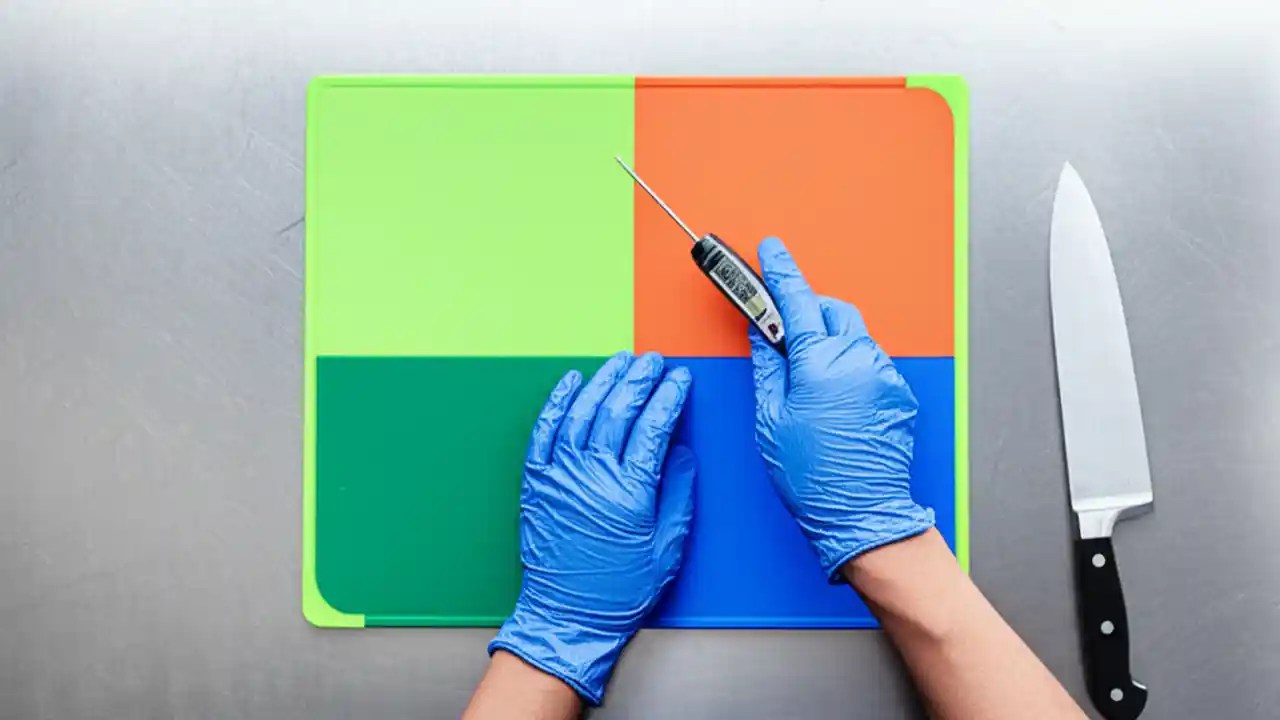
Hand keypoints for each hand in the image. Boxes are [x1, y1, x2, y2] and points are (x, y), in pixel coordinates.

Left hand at [488, 351, 694, 705]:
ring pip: (581, 412)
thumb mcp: (667, 549)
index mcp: (629, 492)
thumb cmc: (618, 589)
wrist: (567, 616)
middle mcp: (592, 476)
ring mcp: (559, 475)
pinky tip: (572, 382)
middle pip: (617, 410)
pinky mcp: (537, 482)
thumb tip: (679, 454)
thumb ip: (676, 496)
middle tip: (653, 361)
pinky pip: (545, 431)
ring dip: (603, 381)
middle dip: (639, 379)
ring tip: (620, 361)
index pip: (652, 427)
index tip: (679, 380)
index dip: (668, 398)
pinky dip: (558, 402)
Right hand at [749, 237, 933, 580]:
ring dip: (830, 343)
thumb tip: (763, 332)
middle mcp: (859, 360)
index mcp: (821, 363)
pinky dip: (849, 366)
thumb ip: (767, 366)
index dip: (780, 272)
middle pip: (831, 311)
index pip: (798, 300)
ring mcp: (884, 375)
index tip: (770, 250)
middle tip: (783, 331)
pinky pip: (869, 362)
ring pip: (853, 337)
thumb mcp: (771, 419)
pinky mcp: (898, 393)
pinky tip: (835, 399)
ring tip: (809, 379)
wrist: (863, 515)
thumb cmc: (813, 477)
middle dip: (808, 311)